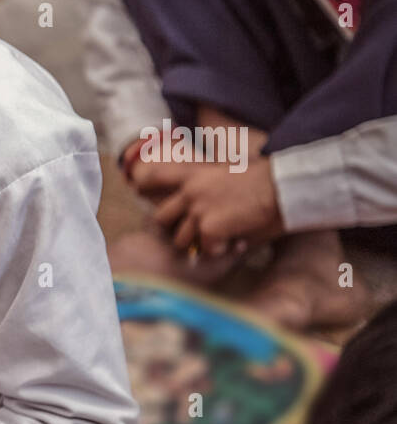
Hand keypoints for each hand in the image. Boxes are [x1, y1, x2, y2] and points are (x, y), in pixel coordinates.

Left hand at [151, 152, 284, 255]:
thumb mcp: (230, 175)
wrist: (284, 185)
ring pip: (180, 239)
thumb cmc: (266, 181)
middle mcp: (190, 190)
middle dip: (173, 229)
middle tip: (192, 234)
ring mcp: (197, 209)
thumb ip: (210, 192)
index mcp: (195, 173)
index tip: (138, 188)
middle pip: (160, 217)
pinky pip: (204, 249)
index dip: (144, 184)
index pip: (156, 174)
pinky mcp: (208, 227)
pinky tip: (234, 242)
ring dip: (197, 244)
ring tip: (220, 238)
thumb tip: (200, 212)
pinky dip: (218, 250)